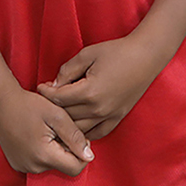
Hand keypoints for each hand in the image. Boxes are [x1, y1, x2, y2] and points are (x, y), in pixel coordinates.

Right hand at [0, 85, 93, 174]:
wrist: (1, 103)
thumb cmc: (29, 105)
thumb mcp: (57, 115)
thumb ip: (74, 136)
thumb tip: (89, 156)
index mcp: (44, 156)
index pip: (75, 168)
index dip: (82, 152)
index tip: (77, 134)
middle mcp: (34, 167)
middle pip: (63, 165)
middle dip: (67, 148)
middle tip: (60, 126)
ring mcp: (24, 167)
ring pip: (52, 163)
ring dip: (55, 148)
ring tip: (47, 128)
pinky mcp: (18, 164)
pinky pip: (39, 162)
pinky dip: (44, 150)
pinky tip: (38, 133)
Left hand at [38, 34, 164, 140]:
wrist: (145, 57)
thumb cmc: (116, 51)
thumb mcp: (88, 54)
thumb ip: (68, 69)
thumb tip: (54, 84)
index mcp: (89, 92)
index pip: (59, 98)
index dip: (46, 92)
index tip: (40, 87)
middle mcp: (98, 109)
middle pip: (66, 115)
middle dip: (53, 108)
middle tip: (45, 101)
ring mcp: (108, 116)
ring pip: (79, 129)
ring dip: (66, 123)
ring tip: (58, 115)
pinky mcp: (117, 119)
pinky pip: (96, 134)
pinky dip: (84, 133)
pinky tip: (77, 127)